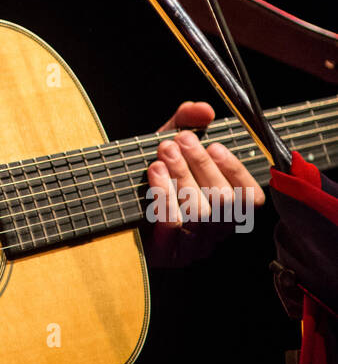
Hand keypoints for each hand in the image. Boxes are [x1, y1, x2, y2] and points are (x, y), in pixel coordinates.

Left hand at [143, 100, 265, 266]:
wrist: (113, 199)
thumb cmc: (153, 171)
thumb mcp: (171, 141)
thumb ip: (188, 121)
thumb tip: (204, 110)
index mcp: (228, 209)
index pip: (252, 198)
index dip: (236, 171)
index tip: (215, 145)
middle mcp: (216, 231)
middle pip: (224, 203)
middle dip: (202, 166)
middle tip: (181, 140)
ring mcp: (193, 246)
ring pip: (200, 214)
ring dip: (182, 177)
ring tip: (165, 152)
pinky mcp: (167, 253)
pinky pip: (172, 226)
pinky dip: (164, 195)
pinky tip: (154, 173)